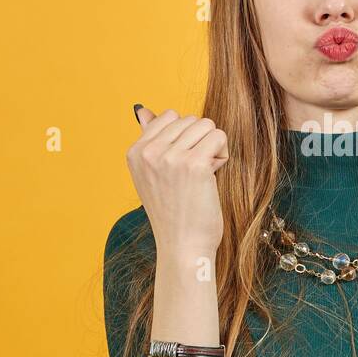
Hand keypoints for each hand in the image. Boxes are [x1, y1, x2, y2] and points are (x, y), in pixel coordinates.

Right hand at [126, 107, 228, 254]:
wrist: (183, 246)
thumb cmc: (173, 212)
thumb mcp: (151, 174)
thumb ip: (149, 139)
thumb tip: (142, 110)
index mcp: (135, 152)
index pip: (169, 116)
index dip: (184, 138)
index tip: (180, 166)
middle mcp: (149, 152)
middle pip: (190, 119)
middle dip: (199, 143)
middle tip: (192, 175)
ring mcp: (170, 157)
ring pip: (207, 125)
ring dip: (212, 148)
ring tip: (202, 176)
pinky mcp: (195, 164)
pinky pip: (219, 137)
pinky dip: (222, 155)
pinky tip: (213, 176)